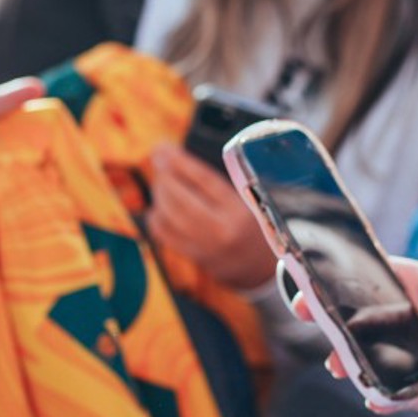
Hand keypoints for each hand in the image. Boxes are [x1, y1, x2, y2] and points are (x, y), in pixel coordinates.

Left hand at [144, 146, 278, 288]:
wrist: (261, 267)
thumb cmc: (254, 226)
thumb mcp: (249, 201)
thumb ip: (218, 183)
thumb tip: (178, 160)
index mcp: (239, 209)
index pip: (203, 180)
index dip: (179, 161)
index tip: (163, 148)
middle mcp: (221, 228)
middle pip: (180, 198)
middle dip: (163, 175)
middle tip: (157, 160)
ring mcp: (205, 246)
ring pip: (168, 216)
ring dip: (159, 194)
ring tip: (161, 182)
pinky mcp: (193, 257)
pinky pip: (164, 235)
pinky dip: (156, 217)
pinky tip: (159, 208)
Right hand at [292, 245, 417, 416]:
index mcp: (406, 286)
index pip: (362, 274)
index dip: (334, 270)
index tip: (309, 268)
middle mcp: (393, 321)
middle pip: (348, 315)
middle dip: (320, 311)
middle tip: (304, 309)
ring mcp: (399, 357)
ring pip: (359, 357)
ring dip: (344, 358)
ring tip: (339, 361)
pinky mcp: (414, 391)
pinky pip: (387, 396)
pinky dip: (377, 397)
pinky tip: (375, 397)